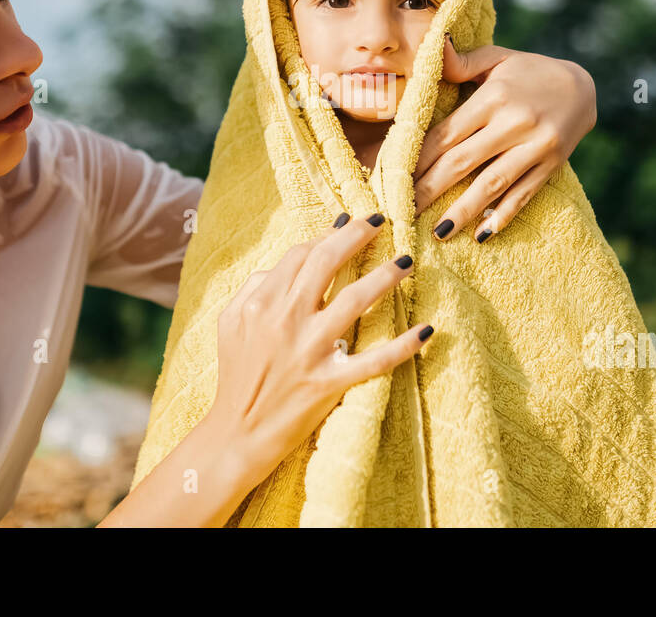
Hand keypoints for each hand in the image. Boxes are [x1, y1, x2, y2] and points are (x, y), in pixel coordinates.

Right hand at [209, 212, 433, 480]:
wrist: (236, 434)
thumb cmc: (235, 375)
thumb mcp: (229, 323)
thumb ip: (253, 288)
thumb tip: (283, 266)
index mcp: (261, 302)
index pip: (301, 254)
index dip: (329, 234)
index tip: (350, 223)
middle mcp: (286, 320)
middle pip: (327, 262)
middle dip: (358, 235)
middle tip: (382, 221)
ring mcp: (309, 351)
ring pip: (354, 300)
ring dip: (385, 276)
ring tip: (407, 260)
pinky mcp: (329, 383)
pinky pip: (374, 360)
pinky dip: (403, 345)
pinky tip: (426, 329)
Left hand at [412, 35, 596, 242]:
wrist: (584, 86)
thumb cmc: (529, 71)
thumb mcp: (498, 58)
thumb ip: (463, 61)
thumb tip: (433, 44)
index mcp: (493, 98)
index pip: (447, 133)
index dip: (418, 159)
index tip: (395, 178)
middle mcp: (514, 123)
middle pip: (463, 161)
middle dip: (430, 188)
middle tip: (403, 211)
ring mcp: (536, 146)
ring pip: (492, 183)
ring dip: (464, 211)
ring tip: (439, 232)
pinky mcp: (552, 164)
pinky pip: (525, 193)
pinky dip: (504, 214)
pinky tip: (483, 234)